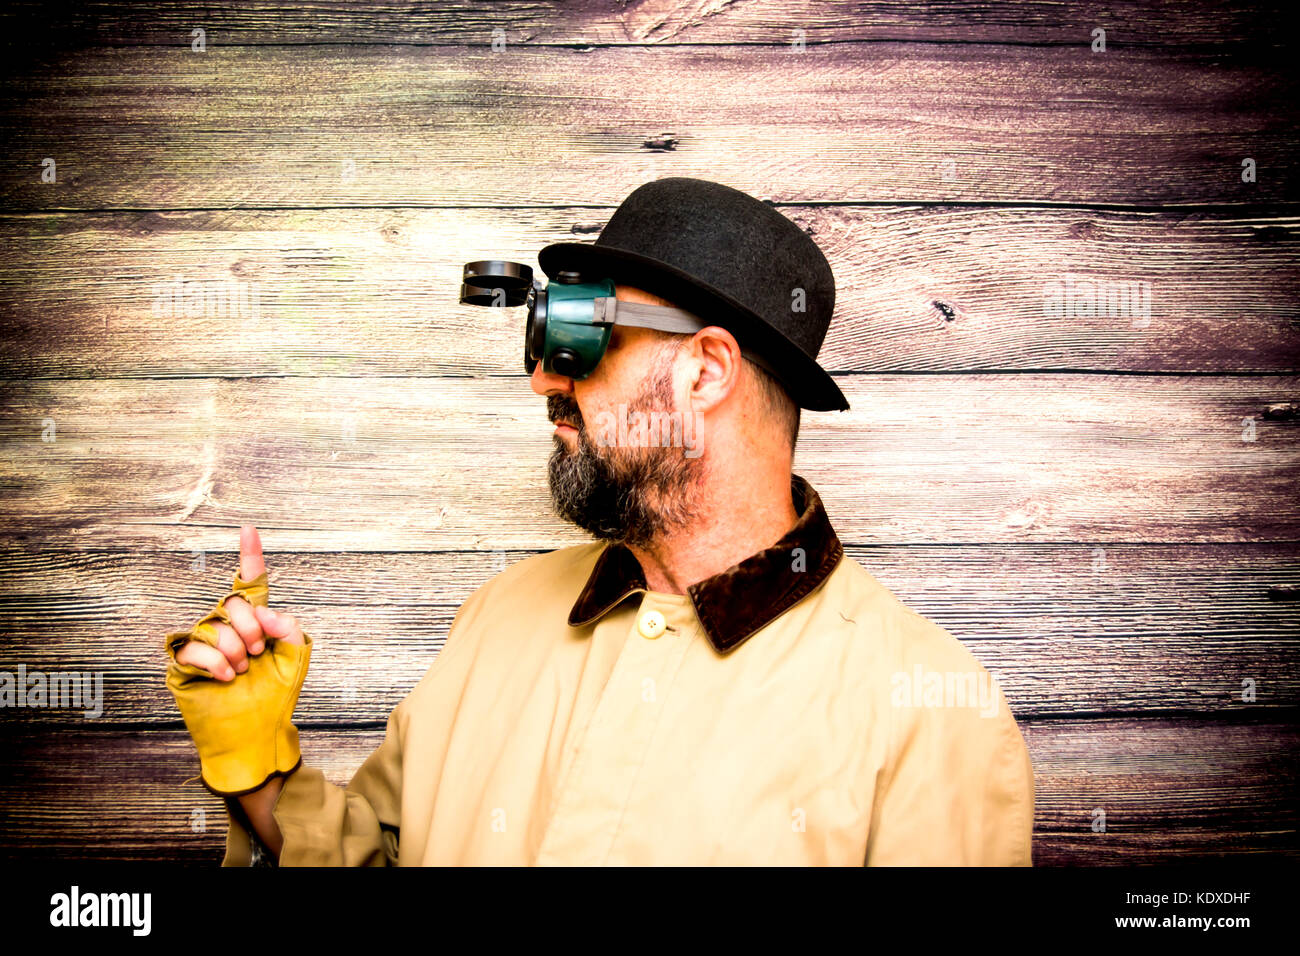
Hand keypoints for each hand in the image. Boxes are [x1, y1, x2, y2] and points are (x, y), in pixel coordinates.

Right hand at [164, 524, 312, 794]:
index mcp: (253, 622)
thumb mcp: (295, 657)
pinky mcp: (183, 666)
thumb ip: (288, 626)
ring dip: (236, 650)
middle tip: (259, 652)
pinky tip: (228, 678)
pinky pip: (194, 649)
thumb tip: (262, 612)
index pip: (249, 584)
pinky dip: (216, 663)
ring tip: (243, 670)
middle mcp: (225, 628)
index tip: (249, 530)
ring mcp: (202, 645)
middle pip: (232, 603)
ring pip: (214, 626)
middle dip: (252, 626)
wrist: (257, 735)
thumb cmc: (275, 697)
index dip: (250, 556)